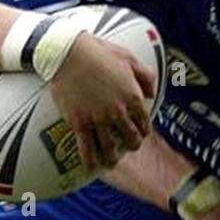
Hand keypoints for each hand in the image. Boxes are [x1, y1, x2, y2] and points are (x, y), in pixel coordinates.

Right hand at [50, 33, 155, 169]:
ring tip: (110, 162)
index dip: (143, 131)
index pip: (144, 123)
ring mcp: (99, 120)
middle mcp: (119, 112)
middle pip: (131, 140)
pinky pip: (87, 149)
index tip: (138, 133)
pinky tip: (91, 167)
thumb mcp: (129, 58)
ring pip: (110, 149)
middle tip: (126, 147)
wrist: (68, 53)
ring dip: (112, 158)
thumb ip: (146, 76)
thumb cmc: (99, 52)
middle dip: (131, 145)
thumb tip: (151, 93)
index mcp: (133, 97)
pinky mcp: (79, 123)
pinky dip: (90, 161)